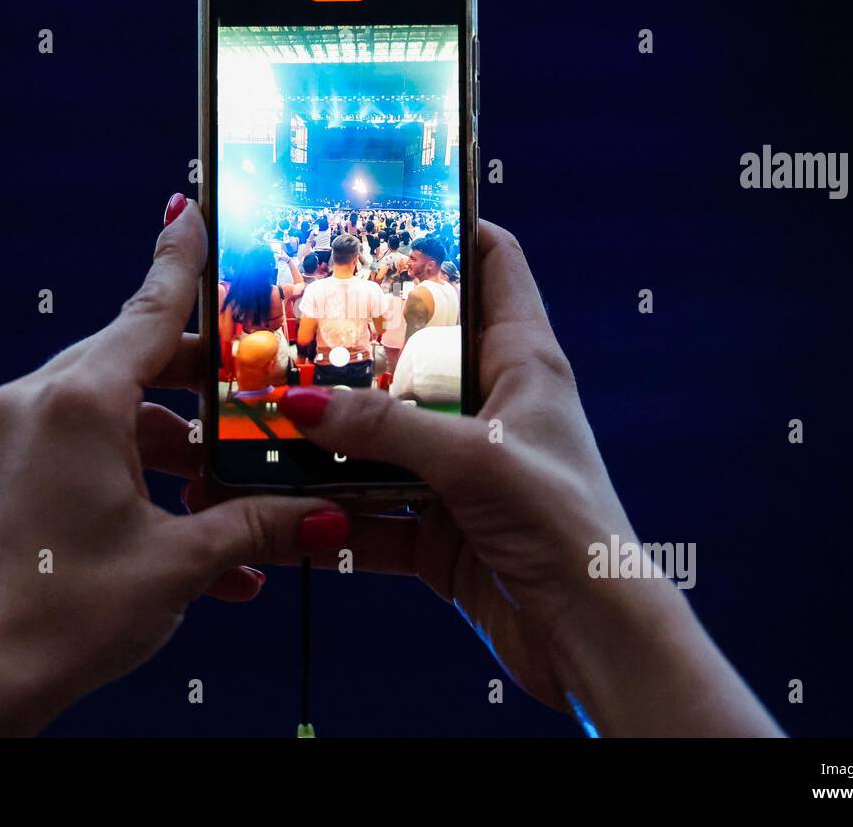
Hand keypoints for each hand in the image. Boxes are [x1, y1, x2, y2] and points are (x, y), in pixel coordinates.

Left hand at [0, 196, 349, 735]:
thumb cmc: (68, 614)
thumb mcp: (182, 561)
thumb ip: (259, 524)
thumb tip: (324, 517)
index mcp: (79, 403)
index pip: (147, 309)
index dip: (181, 260)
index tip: (193, 209)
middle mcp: (42, 401)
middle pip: (140, 357)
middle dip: (205, 381)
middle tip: (258, 389)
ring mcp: (23, 431)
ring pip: (123, 407)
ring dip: (182, 446)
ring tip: (235, 492)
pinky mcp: (19, 463)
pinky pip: (96, 442)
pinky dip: (145, 472)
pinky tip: (197, 531)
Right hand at [248, 220, 781, 736]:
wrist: (589, 639)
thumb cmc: (566, 527)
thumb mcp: (473, 459)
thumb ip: (385, 428)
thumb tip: (301, 404)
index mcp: (524, 362)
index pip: (494, 265)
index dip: (448, 228)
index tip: (382, 212)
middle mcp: (490, 407)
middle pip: (415, 351)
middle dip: (352, 341)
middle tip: (284, 319)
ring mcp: (461, 469)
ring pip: (380, 436)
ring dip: (328, 437)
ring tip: (263, 417)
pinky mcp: (438, 528)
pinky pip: (369, 509)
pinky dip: (328, 515)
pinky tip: (281, 513)